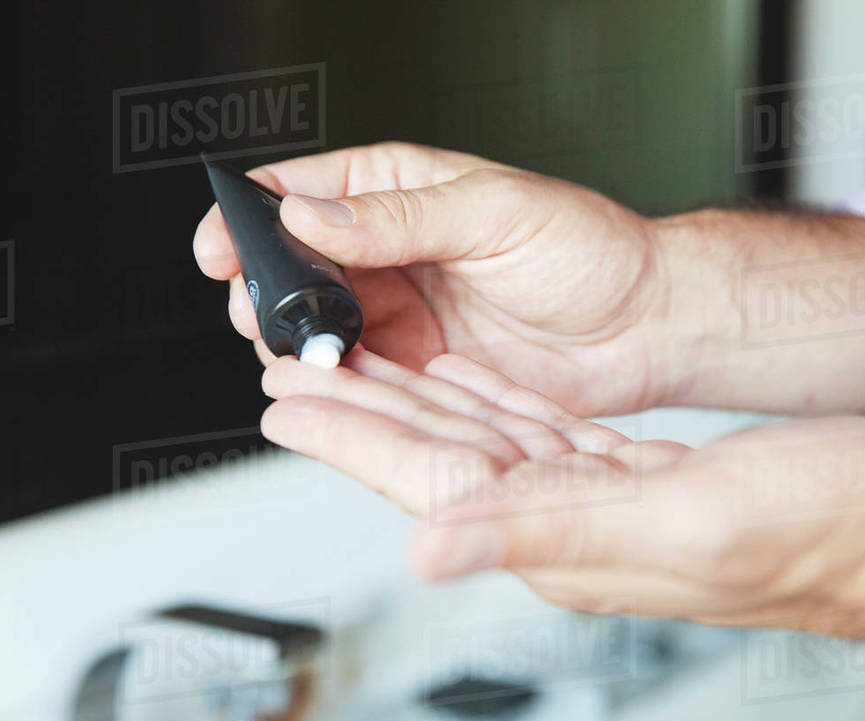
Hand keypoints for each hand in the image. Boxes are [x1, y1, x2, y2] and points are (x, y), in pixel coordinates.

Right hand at [194, 142, 673, 416]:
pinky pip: (358, 375)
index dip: (252, 216)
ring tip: (298, 351)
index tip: (220, 246)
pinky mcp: (420, 368)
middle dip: (263, 288)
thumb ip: (402, 217)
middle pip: (295, 266)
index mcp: (405, 191)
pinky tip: (333, 384)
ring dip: (296, 340)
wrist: (644, 327)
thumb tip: (314, 216)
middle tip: (258, 312)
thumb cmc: (590, 251)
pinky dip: (336, 382)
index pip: (305, 192)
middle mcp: (394, 252)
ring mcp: (403, 312)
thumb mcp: (495, 212)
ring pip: (317, 326)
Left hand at [260, 351, 864, 634]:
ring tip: (360, 368)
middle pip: (439, 458)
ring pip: (480, 440)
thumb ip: (543, 535)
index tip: (287, 403)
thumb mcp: (677, 528)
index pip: (429, 483)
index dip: (353, 440)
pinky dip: (490, 400)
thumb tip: (426, 551)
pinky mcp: (634, 473)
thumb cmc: (815, 533)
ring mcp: (600, 497)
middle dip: (365, 413)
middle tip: (297, 373)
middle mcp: (570, 523)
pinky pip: (537, 432)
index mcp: (566, 539)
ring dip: (415, 402)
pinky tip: (466, 381)